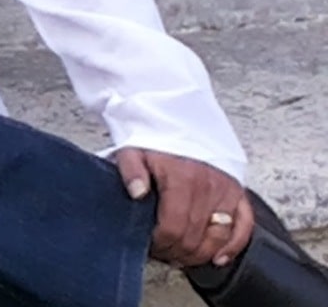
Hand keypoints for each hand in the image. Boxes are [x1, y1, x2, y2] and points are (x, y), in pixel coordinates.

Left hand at [115, 147, 253, 268]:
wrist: (176, 119)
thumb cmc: (154, 138)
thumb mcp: (132, 149)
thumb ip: (131, 171)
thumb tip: (136, 193)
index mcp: (181, 178)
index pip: (174, 227)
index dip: (161, 243)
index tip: (151, 245)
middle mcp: (208, 186)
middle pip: (195, 236)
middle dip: (177, 251)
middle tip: (163, 253)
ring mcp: (226, 191)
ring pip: (219, 236)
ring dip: (200, 253)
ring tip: (183, 256)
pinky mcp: (238, 192)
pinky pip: (244, 226)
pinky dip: (234, 246)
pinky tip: (219, 257)